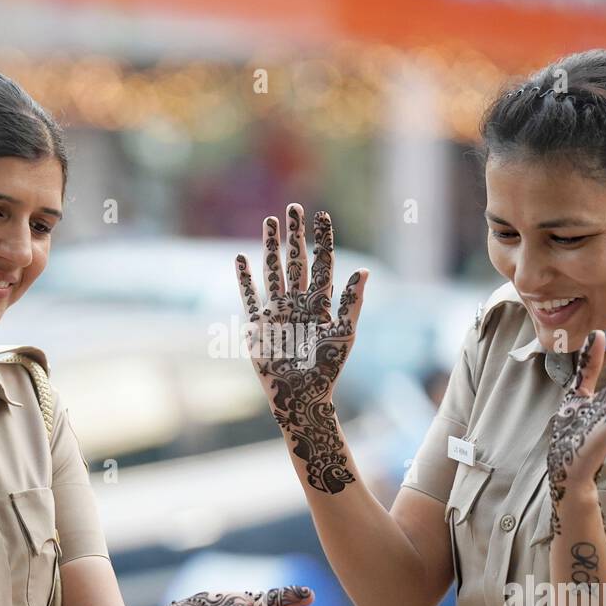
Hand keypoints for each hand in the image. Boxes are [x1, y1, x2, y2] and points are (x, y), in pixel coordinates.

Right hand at [234, 203, 368, 492]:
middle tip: (294, 208)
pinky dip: (244, 278)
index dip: (322, 240)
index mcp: (321, 304)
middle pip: (295, 261)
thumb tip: (364, 271)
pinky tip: (241, 258)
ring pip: (273, 271)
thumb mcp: (344, 335)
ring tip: (269, 222)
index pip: (321, 263)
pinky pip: (250, 296)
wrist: (300, 398)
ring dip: (270, 247)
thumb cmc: (326, 371)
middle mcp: (298, 303)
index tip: (323, 215)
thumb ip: (352, 303)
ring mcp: (277, 312)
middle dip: (294, 235)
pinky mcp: (258, 326)